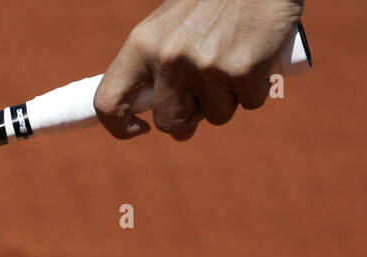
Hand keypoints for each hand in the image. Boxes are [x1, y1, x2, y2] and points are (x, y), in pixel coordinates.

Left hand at [94, 0, 304, 140]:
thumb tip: (179, 134)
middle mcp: (168, 57)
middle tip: (206, 87)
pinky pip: (250, 102)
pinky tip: (258, 57)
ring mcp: (205, 65)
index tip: (139, 127)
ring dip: (229, 99)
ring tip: (235, 60)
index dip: (119, 125)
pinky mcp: (242, 70)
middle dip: (190, 114)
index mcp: (141, 44)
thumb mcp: (174, 29)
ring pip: (215, 116)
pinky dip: (258, 88)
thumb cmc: (214, 1)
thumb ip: (165, 78)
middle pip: (169, 121)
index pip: (108, 101)